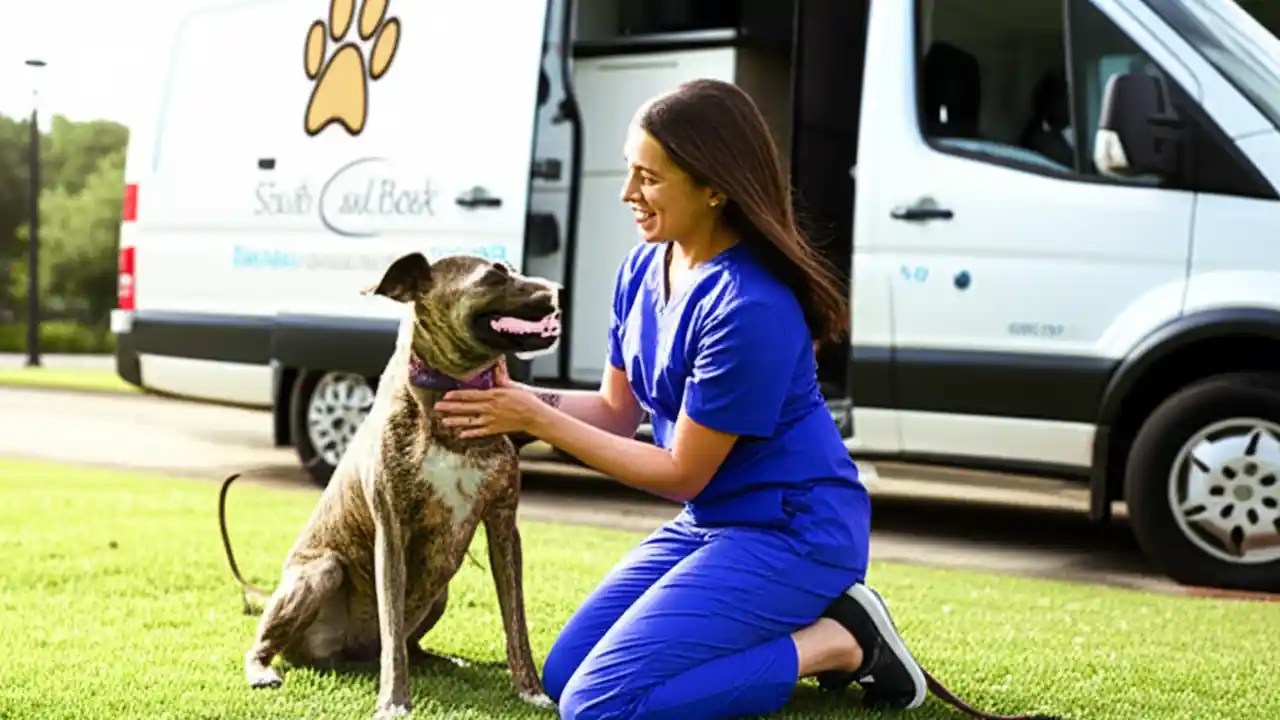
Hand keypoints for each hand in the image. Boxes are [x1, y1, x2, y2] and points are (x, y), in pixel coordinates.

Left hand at [433, 385, 547, 438]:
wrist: (534, 416)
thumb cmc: (524, 400)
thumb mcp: (511, 385)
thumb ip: (501, 374)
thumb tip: (497, 360)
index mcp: (493, 396)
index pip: (471, 395)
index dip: (458, 395)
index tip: (446, 395)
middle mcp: (490, 409)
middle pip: (467, 408)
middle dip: (451, 408)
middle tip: (437, 407)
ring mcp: (491, 420)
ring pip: (470, 421)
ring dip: (456, 421)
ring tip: (444, 421)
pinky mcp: (495, 430)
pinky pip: (480, 432)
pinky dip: (470, 434)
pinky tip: (460, 434)